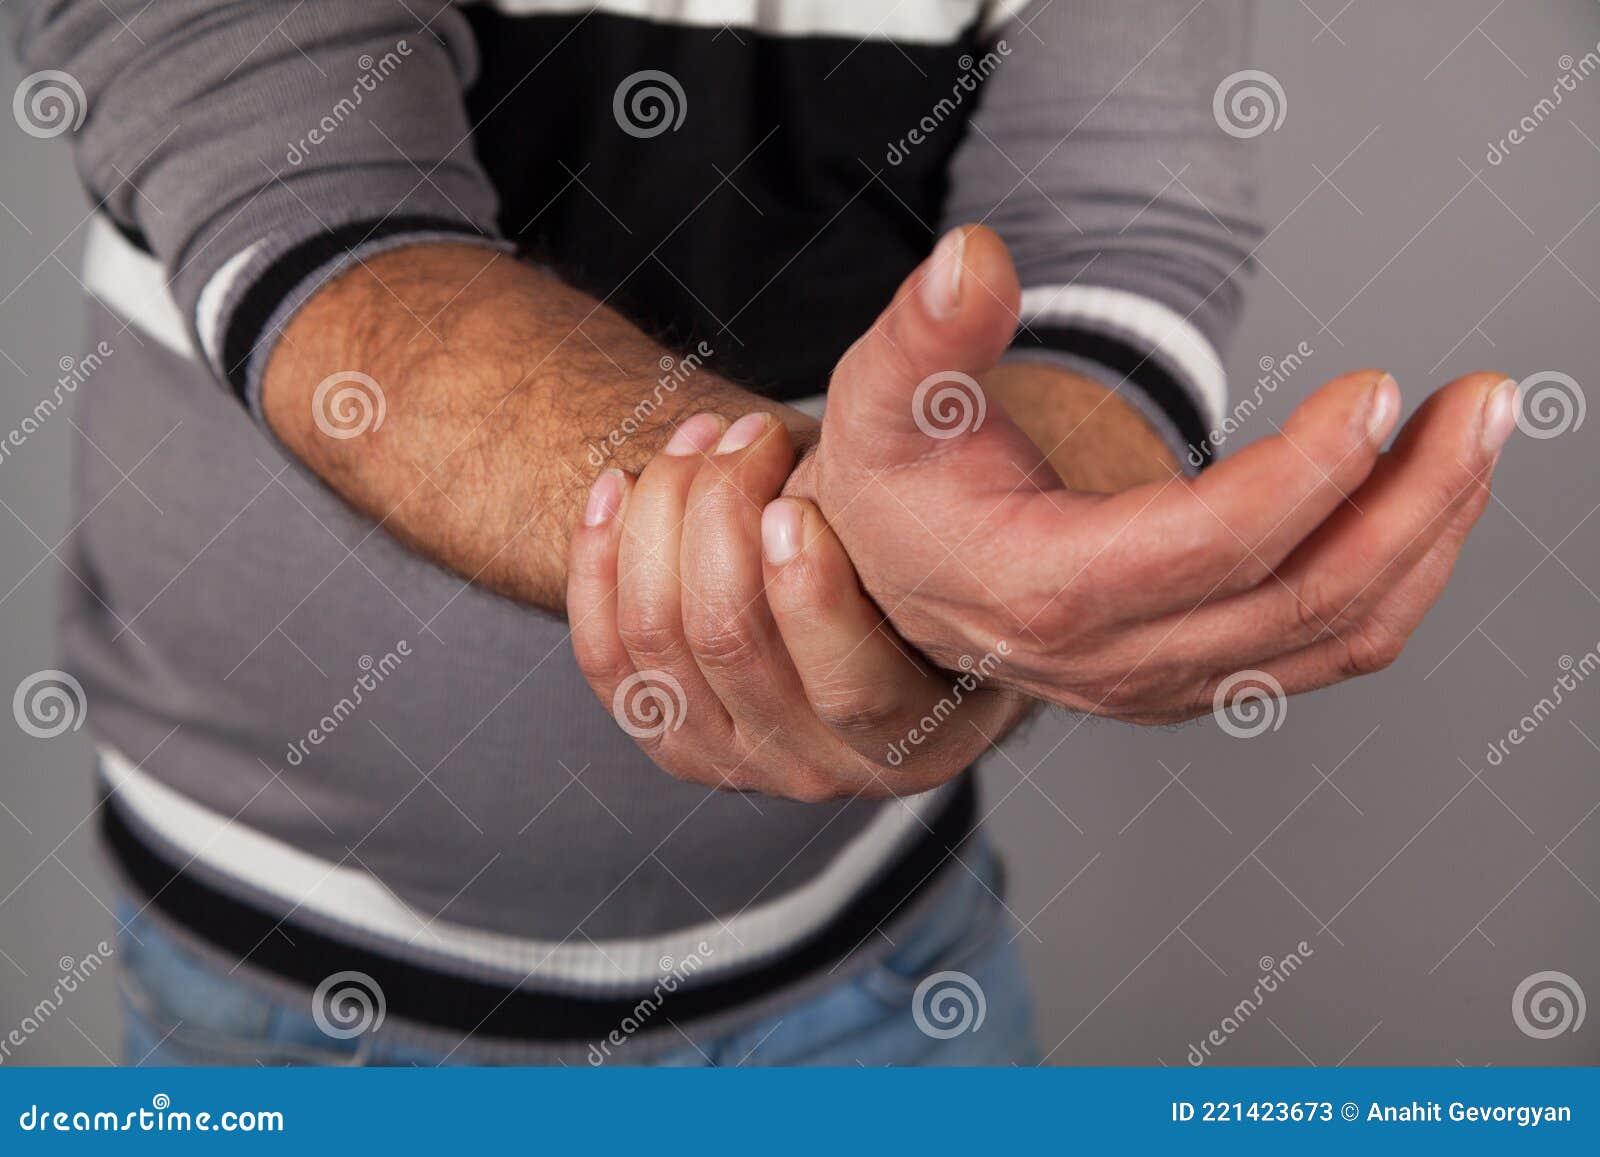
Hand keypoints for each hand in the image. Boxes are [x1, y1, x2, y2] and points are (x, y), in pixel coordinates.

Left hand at [567, 410, 1029, 800]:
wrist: (869, 598)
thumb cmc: (920, 541)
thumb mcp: (944, 491)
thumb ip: (949, 400)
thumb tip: (969, 264)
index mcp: (915, 733)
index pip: (846, 679)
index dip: (803, 581)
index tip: (788, 484)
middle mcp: (825, 769)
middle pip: (726, 640)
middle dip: (719, 513)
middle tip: (746, 435)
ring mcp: (738, 761)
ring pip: (657, 641)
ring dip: (660, 521)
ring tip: (699, 443)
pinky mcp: (673, 740)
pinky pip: (606, 660)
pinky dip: (597, 564)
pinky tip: (614, 488)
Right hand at [793, 225, 1515, 722]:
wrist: (898, 586)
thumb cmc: (899, 492)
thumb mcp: (883, 403)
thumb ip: (926, 332)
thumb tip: (976, 258)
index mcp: (1044, 592)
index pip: (1211, 548)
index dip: (1312, 472)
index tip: (1380, 389)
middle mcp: (1115, 658)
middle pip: (1307, 598)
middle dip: (1416, 499)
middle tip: (1482, 405)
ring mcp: (1165, 681)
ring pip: (1339, 634)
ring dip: (1428, 538)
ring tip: (1474, 438)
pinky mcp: (1200, 679)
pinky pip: (1330, 648)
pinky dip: (1400, 579)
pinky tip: (1429, 503)